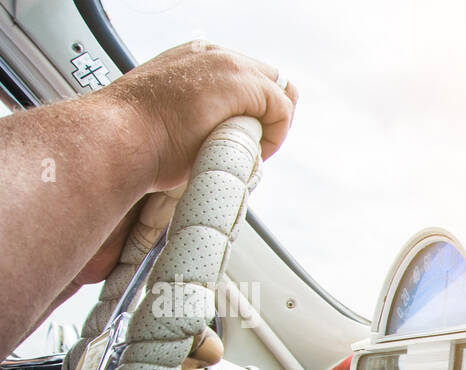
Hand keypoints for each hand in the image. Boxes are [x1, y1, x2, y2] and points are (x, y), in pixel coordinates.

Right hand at [97, 42, 298, 192]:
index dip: (255, 115)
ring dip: (271, 128)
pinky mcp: (240, 81)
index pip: (248, 82)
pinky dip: (275, 135)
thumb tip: (219, 139)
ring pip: (279, 94)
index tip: (239, 141)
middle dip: (269, 118)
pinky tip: (251, 151)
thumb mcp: (172, 120)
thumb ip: (201, 119)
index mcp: (194, 61)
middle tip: (250, 148)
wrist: (118, 137)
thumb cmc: (137, 140)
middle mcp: (213, 55)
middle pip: (271, 82)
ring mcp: (227, 64)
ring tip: (245, 152)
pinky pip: (281, 109)